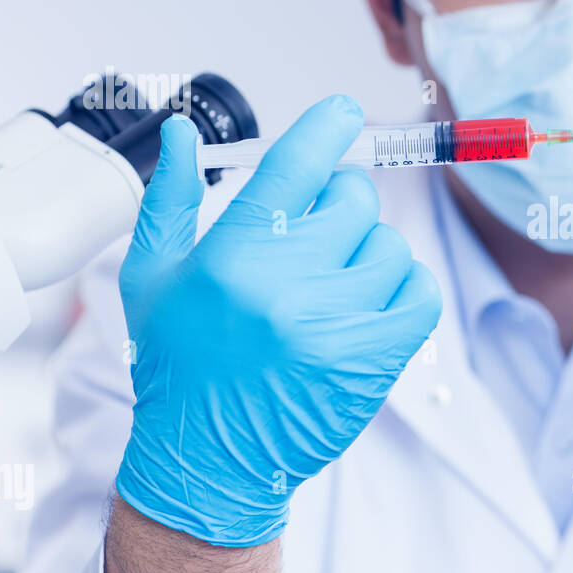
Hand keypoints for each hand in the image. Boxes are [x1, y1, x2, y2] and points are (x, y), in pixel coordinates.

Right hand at [116, 96, 441, 545]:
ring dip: (369, 253)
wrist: (208, 458)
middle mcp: (286, 287)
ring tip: (335, 280)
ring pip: (389, 246)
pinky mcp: (373, 362)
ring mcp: (335, 327)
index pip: (296, 164)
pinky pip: (422, 293)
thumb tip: (181, 128)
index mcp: (231, 256)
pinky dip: (406, 287)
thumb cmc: (178, 360)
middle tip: (318, 229)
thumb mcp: (151, 276)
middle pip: (354, 200)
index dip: (327, 127)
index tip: (343, 113)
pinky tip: (372, 300)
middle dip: (340, 203)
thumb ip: (170, 196)